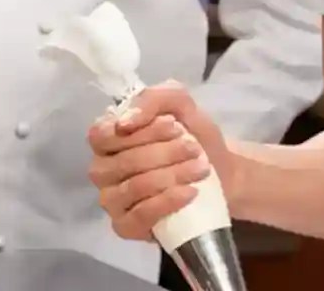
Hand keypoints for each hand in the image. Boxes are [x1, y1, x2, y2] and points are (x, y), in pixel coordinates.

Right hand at [87, 81, 235, 240]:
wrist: (221, 172)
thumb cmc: (192, 136)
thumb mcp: (179, 104)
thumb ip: (153, 98)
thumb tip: (125, 121)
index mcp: (107, 138)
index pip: (103, 134)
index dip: (139, 131)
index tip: (174, 125)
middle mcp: (102, 169)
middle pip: (124, 161)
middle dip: (164, 153)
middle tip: (194, 149)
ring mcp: (111, 200)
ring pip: (134, 187)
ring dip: (171, 175)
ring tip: (200, 168)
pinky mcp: (125, 226)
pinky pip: (140, 215)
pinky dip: (168, 201)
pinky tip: (191, 192)